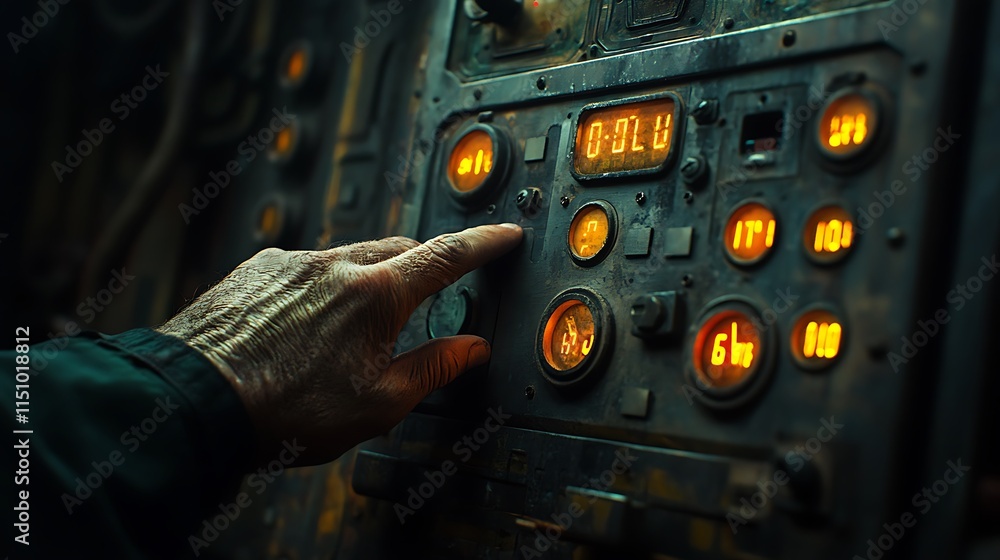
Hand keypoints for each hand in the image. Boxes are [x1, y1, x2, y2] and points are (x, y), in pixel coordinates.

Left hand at [156, 224, 522, 466]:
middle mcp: (335, 264)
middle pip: (400, 248)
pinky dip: (322, 284)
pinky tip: (305, 325)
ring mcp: (292, 262)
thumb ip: (434, 368)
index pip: (447, 255)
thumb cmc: (284, 411)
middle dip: (423, 264)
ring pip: (350, 256)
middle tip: (431, 294)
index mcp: (376, 295)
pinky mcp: (257, 268)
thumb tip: (472, 350)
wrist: (194, 402)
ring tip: (352, 330)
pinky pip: (306, 264)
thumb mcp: (378, 404)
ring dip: (367, 280)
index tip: (505, 235)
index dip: (484, 243)